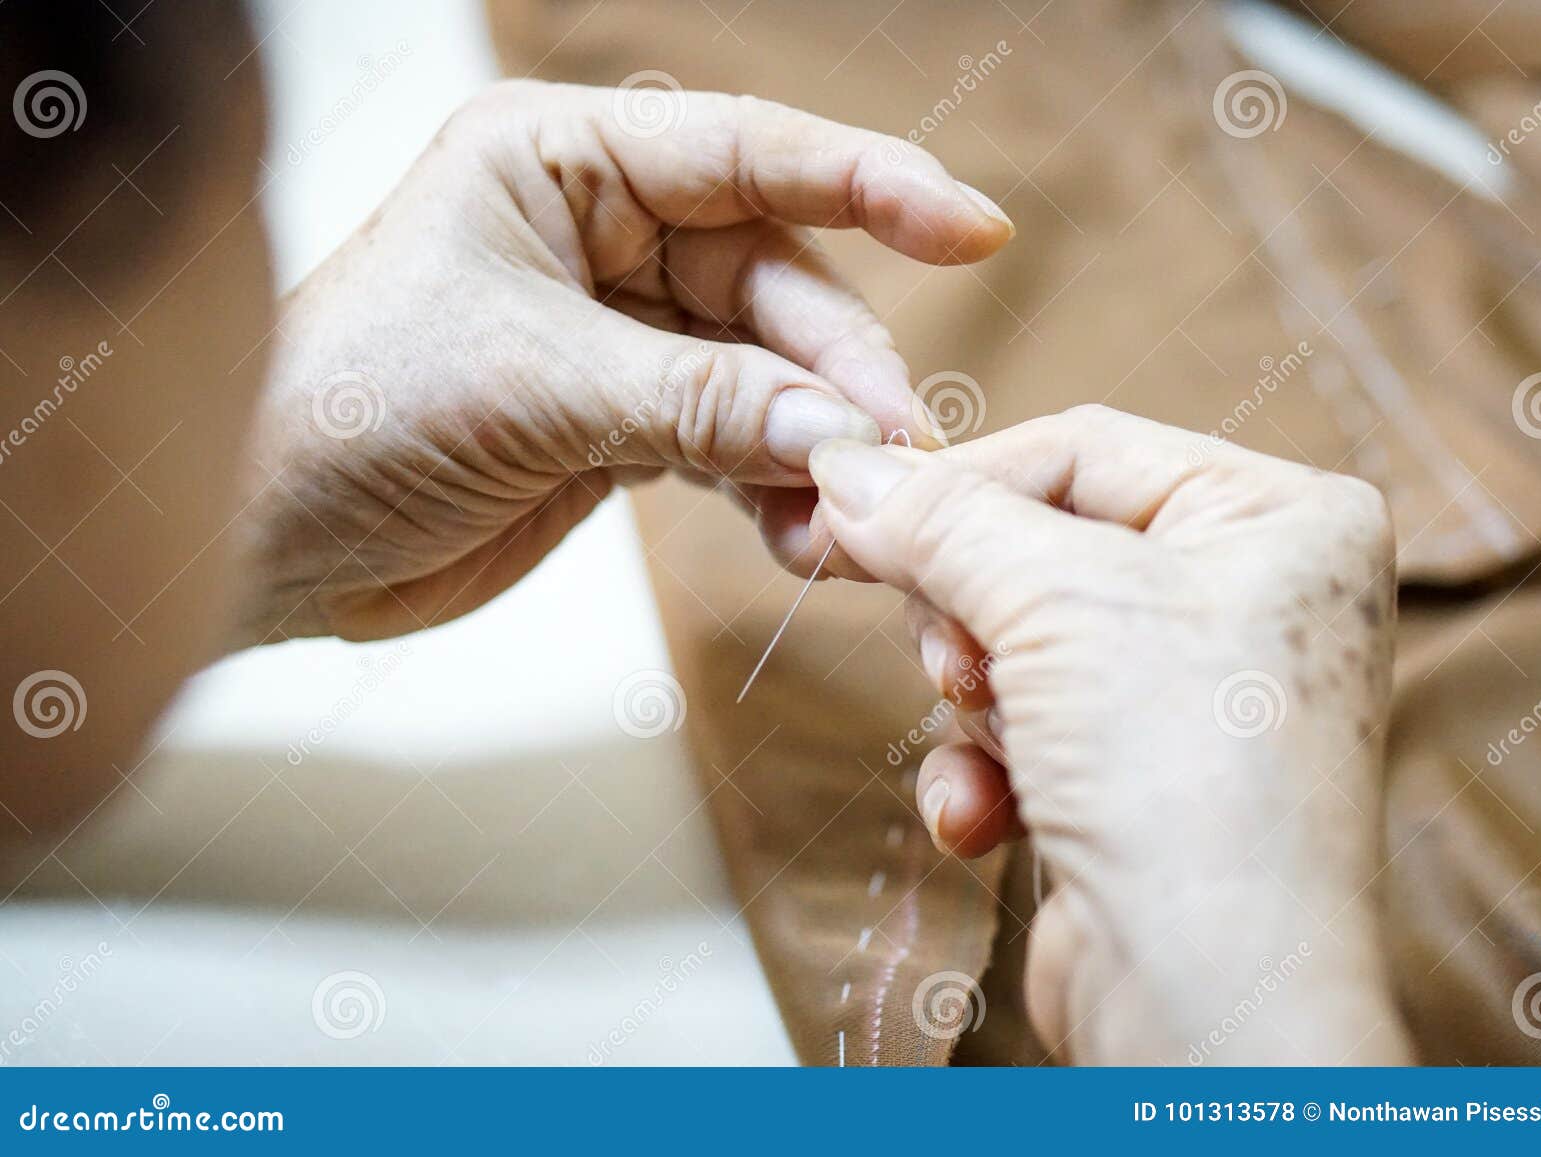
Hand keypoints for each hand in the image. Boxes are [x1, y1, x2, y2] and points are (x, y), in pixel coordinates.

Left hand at [242, 81, 1011, 641]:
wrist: (267, 542)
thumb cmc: (349, 415)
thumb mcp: (536, 389)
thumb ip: (700, 403)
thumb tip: (842, 433)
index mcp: (557, 162)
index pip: (743, 152)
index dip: (868, 184)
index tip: (971, 227)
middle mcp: (596, 232)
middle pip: (771, 279)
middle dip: (834, 366)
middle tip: (894, 445)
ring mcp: (615, 331)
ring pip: (762, 371)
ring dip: (810, 443)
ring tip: (847, 515)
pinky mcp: (620, 420)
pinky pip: (730, 441)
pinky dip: (770, 489)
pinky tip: (803, 538)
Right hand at [808, 406, 1412, 1064]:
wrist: (1206, 999)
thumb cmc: (1185, 778)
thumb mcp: (1052, 601)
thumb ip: (941, 518)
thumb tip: (846, 467)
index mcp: (1281, 516)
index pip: (1084, 446)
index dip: (960, 481)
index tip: (854, 507)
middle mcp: (1252, 596)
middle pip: (1042, 546)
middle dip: (972, 610)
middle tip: (951, 659)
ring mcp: (1195, 693)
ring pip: (1019, 641)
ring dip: (977, 700)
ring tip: (993, 739)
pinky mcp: (1141, 778)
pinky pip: (1027, 730)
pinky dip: (987, 771)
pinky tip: (985, 818)